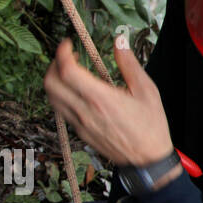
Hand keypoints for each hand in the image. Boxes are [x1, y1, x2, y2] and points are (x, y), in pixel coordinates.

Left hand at [43, 37, 173, 166]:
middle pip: (50, 83)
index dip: (62, 53)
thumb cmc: (151, 126)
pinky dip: (63, 96)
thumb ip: (129, 64)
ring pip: (52, 97)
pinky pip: (62, 110)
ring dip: (55, 81)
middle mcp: (86, 112)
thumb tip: (119, 41)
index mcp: (101, 99)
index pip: (67, 71)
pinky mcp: (81, 133)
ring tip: (70, 73)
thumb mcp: (147, 91)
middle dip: (54, 65)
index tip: (68, 44)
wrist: (148, 161)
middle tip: (67, 58)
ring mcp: (80, 124)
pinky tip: (78, 92)